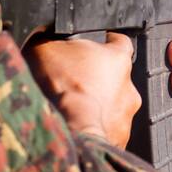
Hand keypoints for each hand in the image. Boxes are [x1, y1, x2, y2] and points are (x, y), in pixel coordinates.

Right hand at [26, 32, 140, 147]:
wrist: (66, 133)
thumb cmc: (59, 89)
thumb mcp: (43, 48)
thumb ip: (48, 37)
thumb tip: (43, 32)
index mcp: (117, 59)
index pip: (120, 42)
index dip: (107, 42)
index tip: (99, 43)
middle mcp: (129, 88)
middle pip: (114, 78)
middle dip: (96, 81)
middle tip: (73, 84)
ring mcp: (126, 116)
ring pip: (111, 107)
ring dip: (95, 107)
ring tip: (71, 110)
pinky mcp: (119, 139)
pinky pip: (106, 131)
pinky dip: (92, 129)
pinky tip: (74, 128)